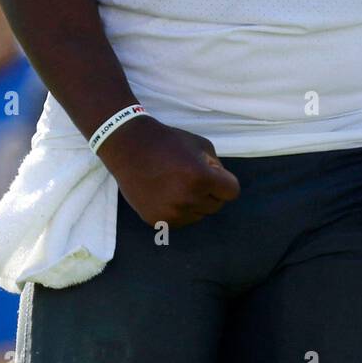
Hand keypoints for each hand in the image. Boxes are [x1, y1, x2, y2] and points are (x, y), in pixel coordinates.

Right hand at [97, 115, 239, 227]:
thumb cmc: (168, 142)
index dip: (225, 183)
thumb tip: (221, 185)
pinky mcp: (157, 220)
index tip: (216, 177)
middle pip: (216, 206)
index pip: (232, 192)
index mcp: (201, 178)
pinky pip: (180, 221)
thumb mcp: (201, 145)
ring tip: (178, 185)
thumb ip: (217, 166)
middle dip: (210, 192)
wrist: (130, 148)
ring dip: (195, 203)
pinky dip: (179, 210)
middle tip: (193, 177)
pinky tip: (167, 194)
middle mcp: (187, 199)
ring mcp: (171, 212)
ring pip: (199, 216)